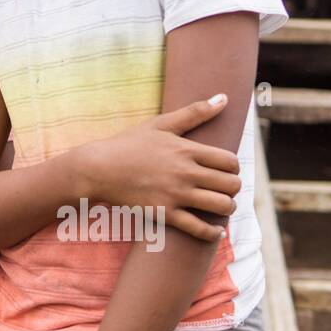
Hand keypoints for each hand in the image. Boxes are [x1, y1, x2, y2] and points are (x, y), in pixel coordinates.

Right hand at [78, 94, 241, 241]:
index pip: (230, 162)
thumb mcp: (160, 124)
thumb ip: (194, 112)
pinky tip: (214, 231)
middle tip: (224, 189)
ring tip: (220, 207)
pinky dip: (212, 233)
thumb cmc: (128, 144)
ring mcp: (175, 194)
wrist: (97, 169)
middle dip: (233, 188)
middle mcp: (185, 172)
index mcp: (186, 150)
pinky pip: (199, 229)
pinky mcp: (165, 214)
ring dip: (227, 208)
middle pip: (231, 185)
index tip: (225, 171)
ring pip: (222, 206)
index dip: (234, 168)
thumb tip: (224, 98)